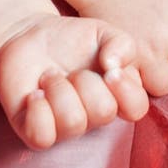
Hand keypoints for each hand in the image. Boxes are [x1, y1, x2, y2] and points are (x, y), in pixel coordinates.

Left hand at [0, 14, 148, 149]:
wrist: (31, 38)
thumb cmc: (72, 40)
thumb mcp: (103, 32)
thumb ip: (121, 44)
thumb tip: (114, 66)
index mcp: (115, 93)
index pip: (136, 108)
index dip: (125, 90)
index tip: (109, 67)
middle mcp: (93, 116)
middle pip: (104, 111)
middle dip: (85, 80)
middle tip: (71, 70)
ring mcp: (65, 128)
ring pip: (73, 122)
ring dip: (59, 88)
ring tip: (49, 76)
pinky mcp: (36, 134)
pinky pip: (43, 135)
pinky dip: (38, 109)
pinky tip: (35, 94)